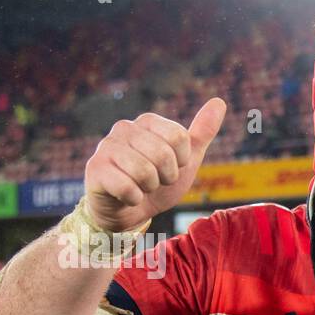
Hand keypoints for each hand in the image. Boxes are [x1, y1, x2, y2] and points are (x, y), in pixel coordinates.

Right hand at [84, 98, 225, 231]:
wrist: (131, 211)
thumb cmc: (158, 183)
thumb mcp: (186, 159)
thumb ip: (201, 133)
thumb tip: (219, 102)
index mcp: (148, 121)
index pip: (180, 137)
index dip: (181, 161)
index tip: (172, 167)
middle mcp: (124, 128)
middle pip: (163, 155)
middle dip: (166, 177)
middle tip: (156, 181)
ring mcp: (106, 146)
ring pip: (145, 172)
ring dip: (150, 188)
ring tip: (141, 187)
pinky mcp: (95, 169)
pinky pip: (127, 187)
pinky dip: (134, 198)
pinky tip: (127, 196)